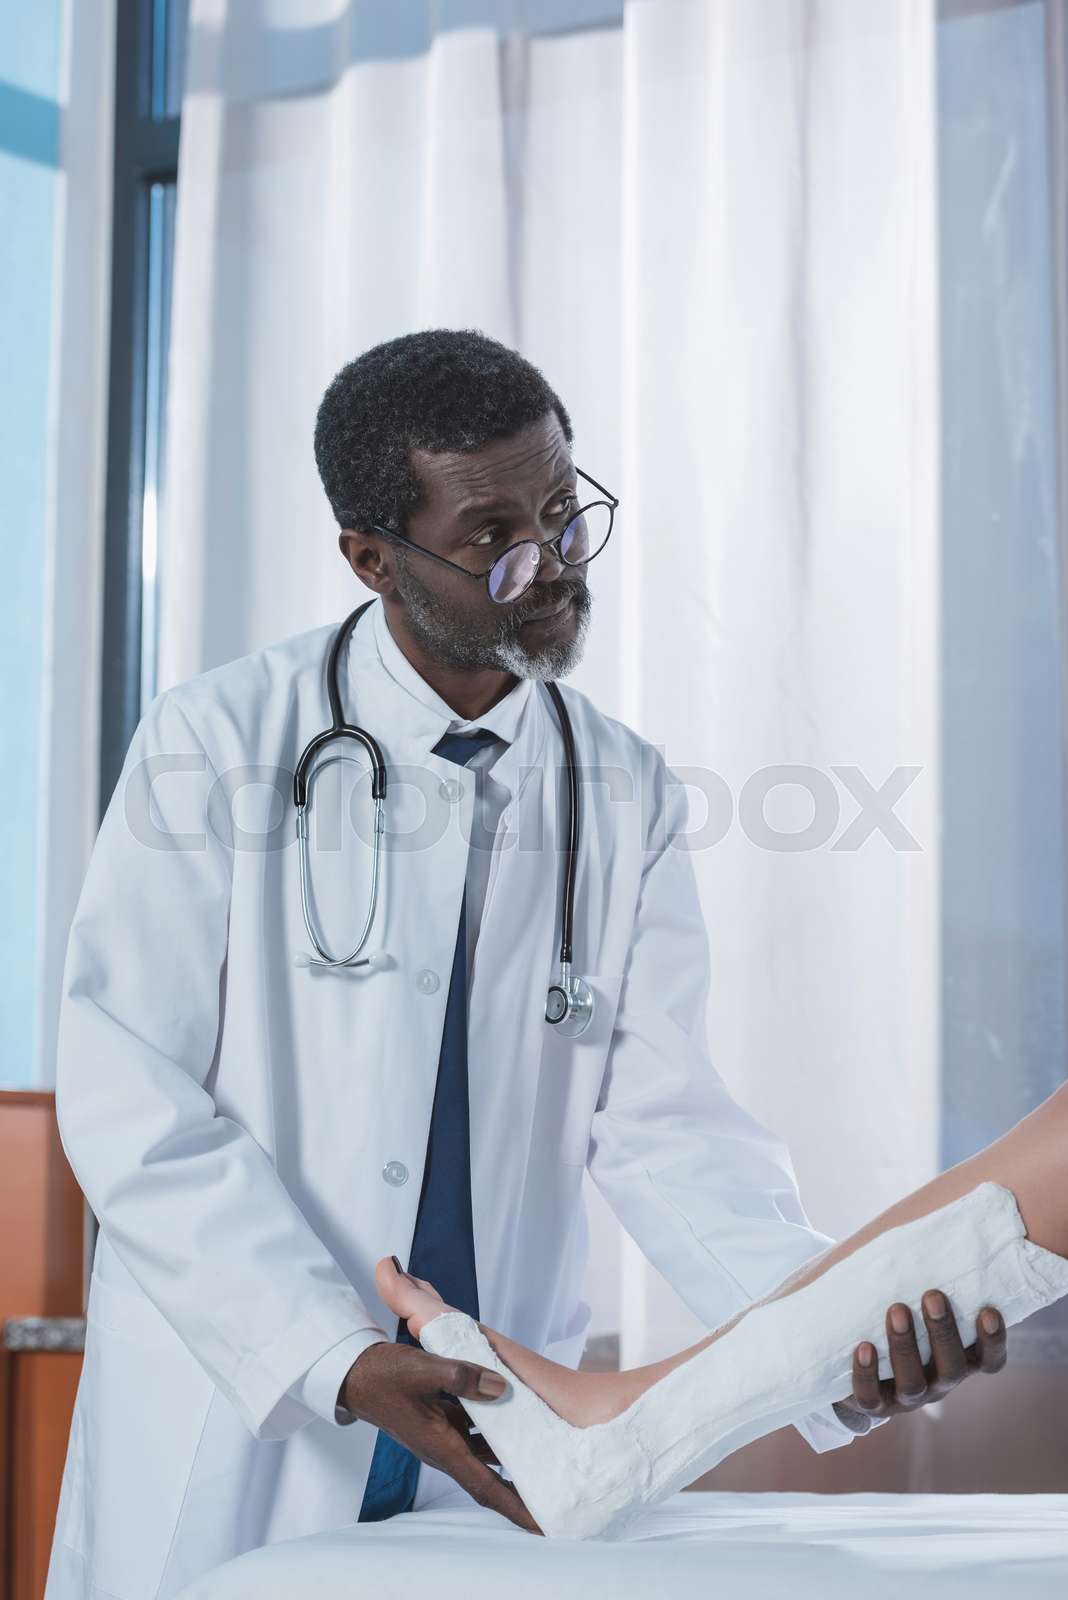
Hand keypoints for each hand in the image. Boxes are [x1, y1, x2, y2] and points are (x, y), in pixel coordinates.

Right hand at [341, 1341, 541, 1534]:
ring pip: (484, 1450)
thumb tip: (501, 1387)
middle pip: (489, 1476)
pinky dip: (493, 1427)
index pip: (486, 1487)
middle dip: (519, 1487)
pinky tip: (511, 1410)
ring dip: (509, 1453)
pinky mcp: (439, 1421)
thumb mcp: (424, 1370)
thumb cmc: (384, 1376)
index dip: (515, 1507)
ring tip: (543, 1453)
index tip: (541, 1524)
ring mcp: (442, 1436)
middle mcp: (445, 1449)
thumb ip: (463, 1377)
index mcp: (442, 1448)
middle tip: (554, 1492)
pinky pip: (473, 1430)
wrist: (355, 1374)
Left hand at [833, 1289, 1006, 1429]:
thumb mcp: (918, 1298)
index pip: (989, 1360)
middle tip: (931, 1294)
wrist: (859, 1358)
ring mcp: (908, 1396)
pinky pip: (872, 1399)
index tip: (988, 1309)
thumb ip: (926, 1274)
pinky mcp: (875, 1404)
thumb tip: (931, 1222)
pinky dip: (866, 1374)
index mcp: (959, 1359)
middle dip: (944, 1332)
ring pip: (914, 1383)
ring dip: (905, 1346)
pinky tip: (862, 1346)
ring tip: (895, 1309)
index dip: (993, 1340)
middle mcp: (939, 1381)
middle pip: (953, 1368)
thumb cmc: (898, 1315)